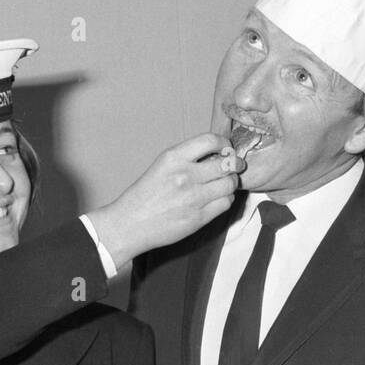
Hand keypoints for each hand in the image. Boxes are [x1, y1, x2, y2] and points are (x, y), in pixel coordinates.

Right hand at [88, 135, 245, 266]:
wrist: (131, 224)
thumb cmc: (145, 195)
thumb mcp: (161, 166)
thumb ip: (187, 159)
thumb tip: (217, 155)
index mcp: (174, 157)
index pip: (210, 140)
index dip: (224, 143)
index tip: (226, 148)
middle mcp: (186, 175)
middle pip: (226, 164)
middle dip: (233, 165)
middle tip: (233, 168)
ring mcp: (194, 197)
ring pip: (229, 185)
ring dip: (230, 184)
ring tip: (224, 185)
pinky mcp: (199, 217)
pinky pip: (225, 203)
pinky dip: (226, 200)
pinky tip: (217, 199)